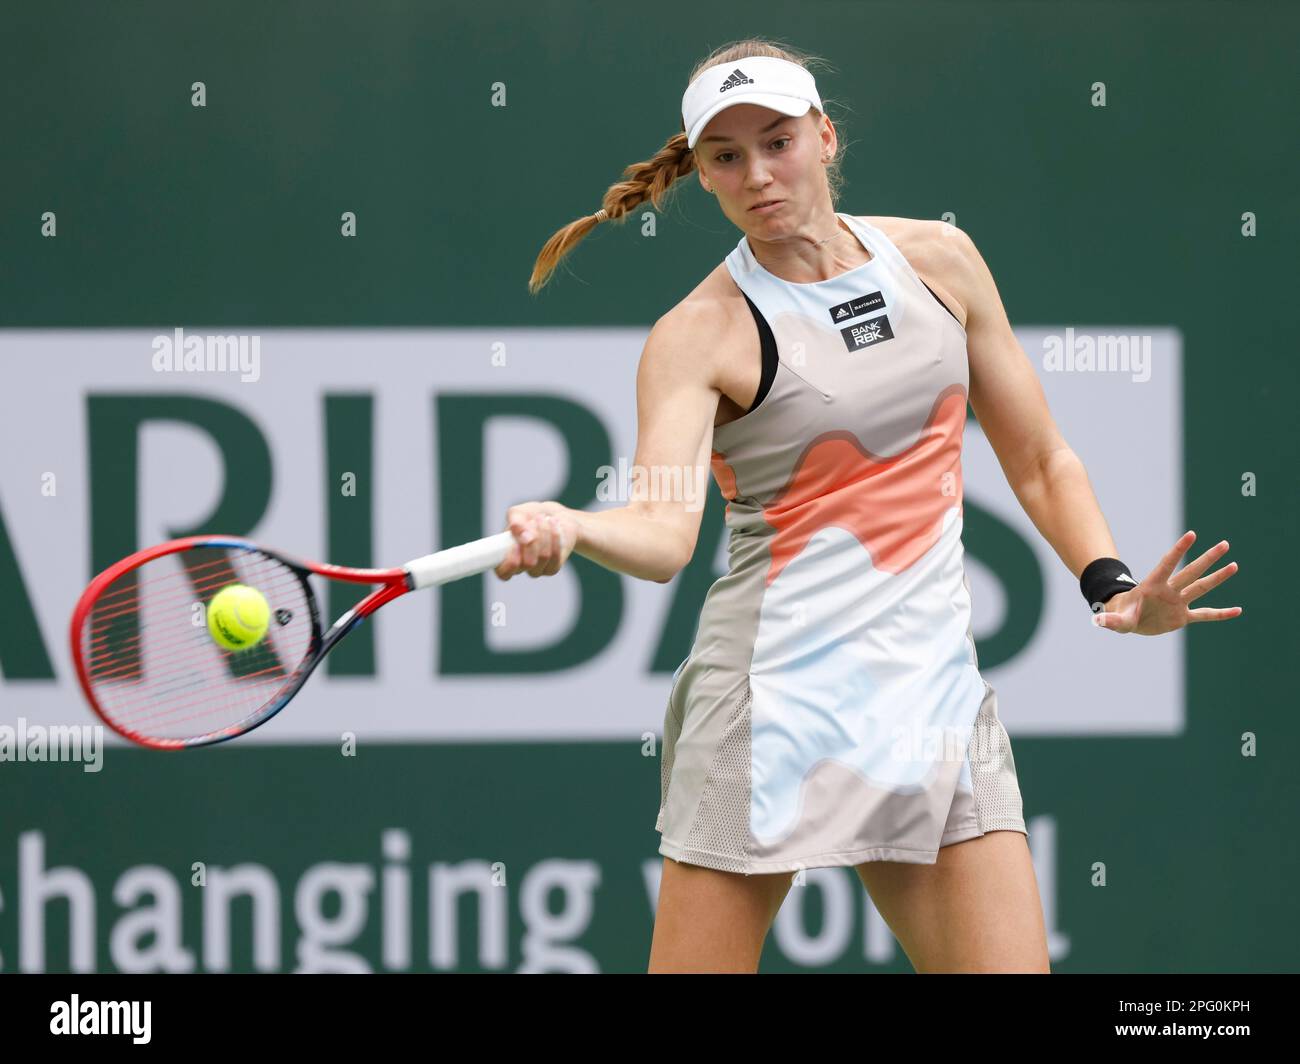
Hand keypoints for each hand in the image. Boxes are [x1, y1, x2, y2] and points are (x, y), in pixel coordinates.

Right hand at [494, 501, 579, 579]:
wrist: (550, 516)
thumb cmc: (528, 516)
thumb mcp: (517, 513)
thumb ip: (516, 522)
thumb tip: (522, 534)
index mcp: (504, 558)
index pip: (503, 573)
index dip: (509, 564)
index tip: (515, 545)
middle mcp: (520, 568)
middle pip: (527, 563)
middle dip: (532, 540)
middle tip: (532, 521)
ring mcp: (537, 570)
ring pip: (543, 557)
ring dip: (544, 533)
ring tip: (542, 518)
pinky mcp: (552, 568)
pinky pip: (555, 555)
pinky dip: (554, 536)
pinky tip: (553, 523)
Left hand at [1092, 530, 1241, 634]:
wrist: (1129, 620)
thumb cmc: (1120, 615)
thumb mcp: (1115, 620)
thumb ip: (1110, 620)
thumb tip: (1096, 620)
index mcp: (1152, 586)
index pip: (1167, 565)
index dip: (1178, 550)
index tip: (1191, 535)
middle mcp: (1169, 591)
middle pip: (1191, 572)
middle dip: (1207, 559)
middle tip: (1224, 544)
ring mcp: (1178, 603)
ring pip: (1201, 588)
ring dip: (1218, 578)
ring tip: (1234, 565)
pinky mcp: (1182, 617)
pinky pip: (1205, 614)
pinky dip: (1220, 614)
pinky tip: (1238, 610)